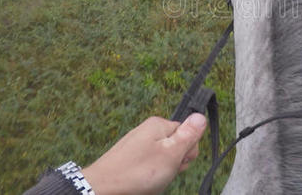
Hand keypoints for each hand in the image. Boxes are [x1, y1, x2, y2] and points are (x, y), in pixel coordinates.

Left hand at [82, 113, 206, 194]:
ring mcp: (136, 146)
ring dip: (161, 173)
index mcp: (158, 125)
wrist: (100, 190)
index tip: (177, 163)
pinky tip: (141, 184)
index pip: (188, 133)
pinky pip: (148, 167)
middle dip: (174, 164)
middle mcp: (147, 131)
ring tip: (150, 181)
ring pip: (162, 160)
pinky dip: (148, 178)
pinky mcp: (128, 160)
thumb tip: (201, 115)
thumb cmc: (137, 173)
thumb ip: (188, 135)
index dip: (187, 152)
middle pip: (174, 146)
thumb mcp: (171, 154)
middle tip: (162, 173)